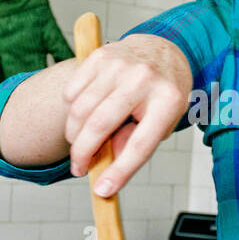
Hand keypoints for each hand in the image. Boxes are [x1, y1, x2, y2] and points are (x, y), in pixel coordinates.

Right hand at [62, 34, 191, 194]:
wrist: (160, 48)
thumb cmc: (161, 93)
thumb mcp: (163, 121)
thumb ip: (136, 142)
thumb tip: (108, 165)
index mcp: (167, 100)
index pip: (140, 144)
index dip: (120, 171)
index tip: (103, 191)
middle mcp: (143, 79)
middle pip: (100, 125)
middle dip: (83, 154)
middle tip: (79, 169)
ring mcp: (119, 65)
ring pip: (80, 110)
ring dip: (74, 135)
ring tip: (82, 143)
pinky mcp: (99, 57)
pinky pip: (71, 92)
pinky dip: (71, 111)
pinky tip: (84, 114)